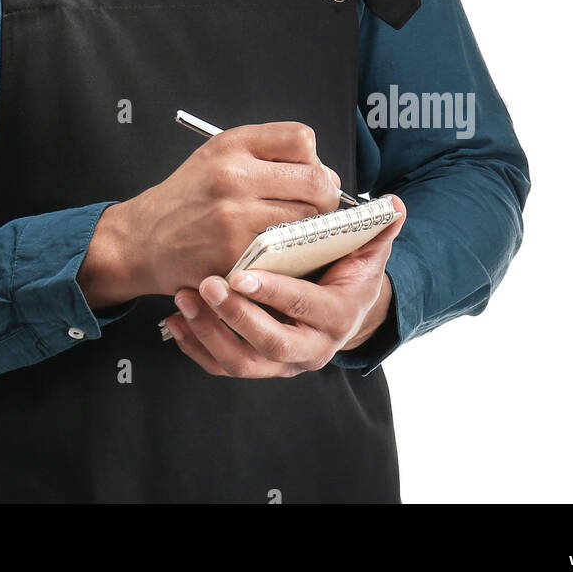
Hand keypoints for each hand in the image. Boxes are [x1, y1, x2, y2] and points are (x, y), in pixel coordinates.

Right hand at [77, 122, 344, 307]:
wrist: (143, 238)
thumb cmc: (187, 197)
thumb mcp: (217, 155)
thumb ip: (268, 152)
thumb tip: (325, 173)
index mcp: (232, 145)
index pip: (301, 139)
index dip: (313, 159)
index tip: (307, 174)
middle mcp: (233, 176)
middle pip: (316, 182)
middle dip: (326, 198)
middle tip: (316, 209)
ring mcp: (235, 217)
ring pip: (307, 221)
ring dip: (310, 229)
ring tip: (292, 231)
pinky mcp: (236, 254)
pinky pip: (287, 252)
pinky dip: (291, 255)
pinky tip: (276, 253)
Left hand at [161, 194, 405, 376]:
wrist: (339, 312)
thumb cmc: (345, 274)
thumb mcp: (365, 253)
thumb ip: (377, 230)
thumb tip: (395, 205)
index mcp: (337, 317)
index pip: (305, 307)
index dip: (275, 293)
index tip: (243, 274)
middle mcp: (311, 347)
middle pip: (271, 344)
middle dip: (237, 317)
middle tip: (209, 285)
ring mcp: (282, 363)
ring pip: (242, 362)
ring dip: (210, 332)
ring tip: (185, 298)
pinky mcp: (256, 366)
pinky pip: (221, 366)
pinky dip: (196, 348)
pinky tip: (177, 321)